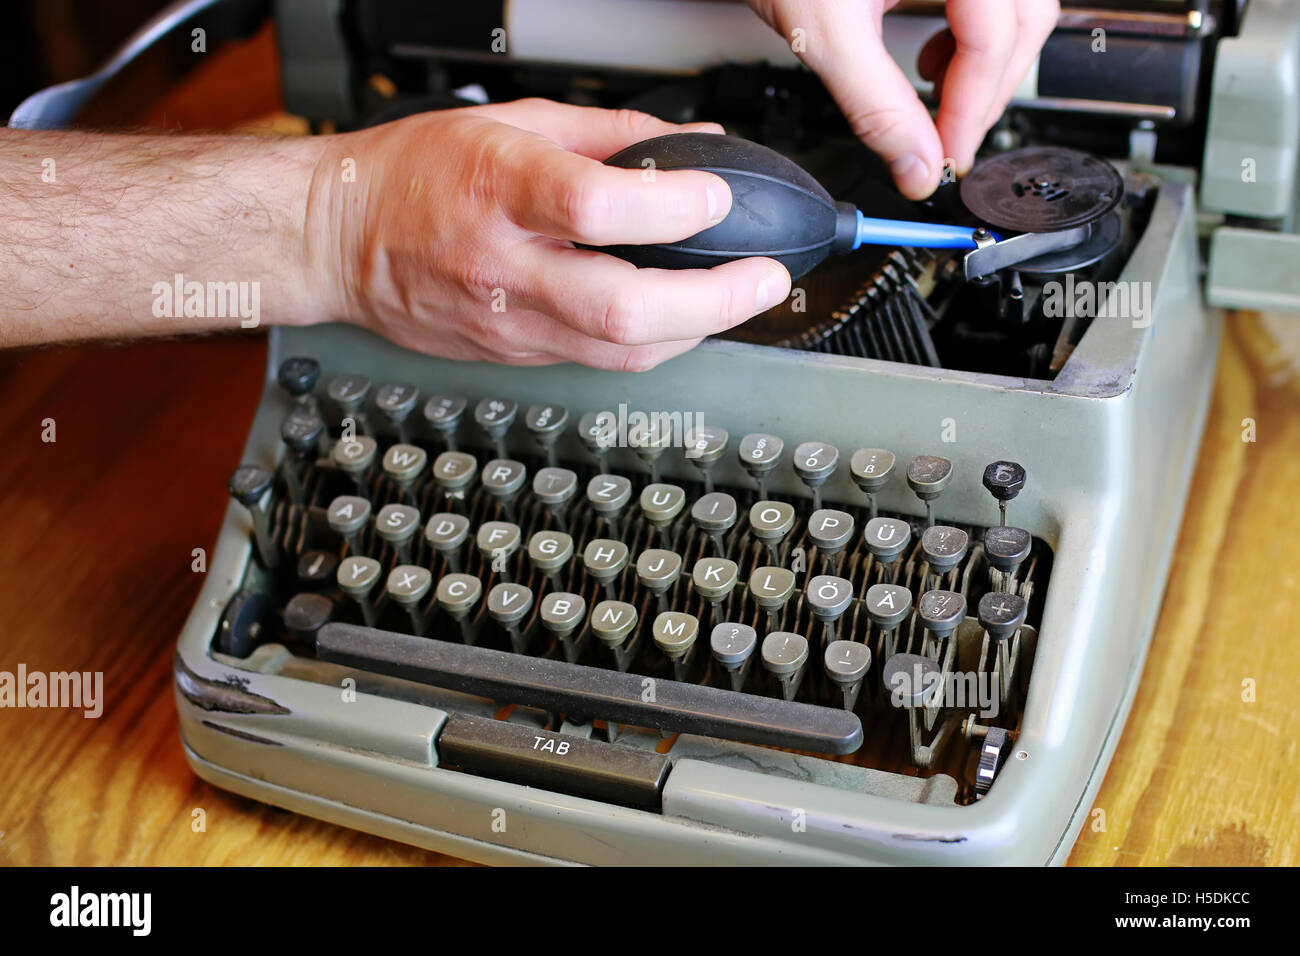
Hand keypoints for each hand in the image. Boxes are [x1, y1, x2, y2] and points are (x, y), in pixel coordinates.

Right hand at [306, 98, 791, 370]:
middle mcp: (503, 265)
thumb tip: (695, 145)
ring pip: (622, 350)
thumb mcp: (510, 122)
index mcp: (497, 189)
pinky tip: (687, 317)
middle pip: (622, 307)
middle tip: (766, 278)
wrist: (343, 241)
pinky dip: (658, 341)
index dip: (673, 207)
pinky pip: (604, 360)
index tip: (720, 195)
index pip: (595, 207)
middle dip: (716, 300)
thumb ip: (611, 133)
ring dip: (700, 329)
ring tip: (742, 298)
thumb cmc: (415, 175)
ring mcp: (508, 322)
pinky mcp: (514, 355)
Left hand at [747, 0, 1058, 197]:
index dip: (972, 110)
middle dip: (984, 93)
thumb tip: (917, 166)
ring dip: (980, 65)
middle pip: (1022, 23)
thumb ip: (876, 106)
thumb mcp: (826, 33)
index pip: (995, 39)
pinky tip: (930, 59)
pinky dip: (966, 35)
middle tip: (947, 145)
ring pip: (1012, 10)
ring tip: (935, 99)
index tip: (946, 157)